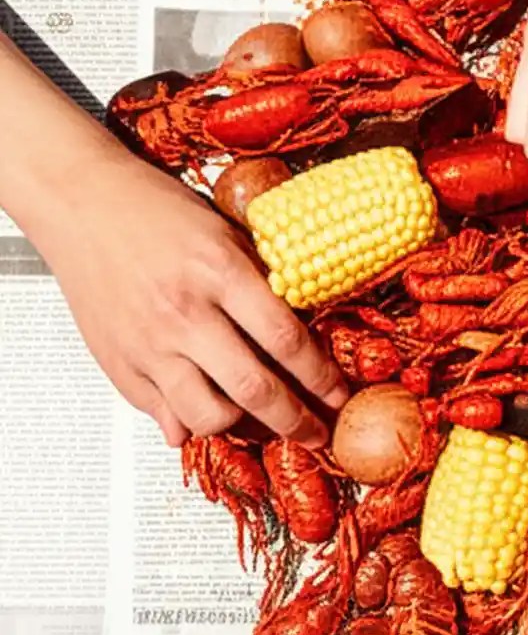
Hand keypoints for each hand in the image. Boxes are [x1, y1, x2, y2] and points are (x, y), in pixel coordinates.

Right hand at [33, 155, 346, 447]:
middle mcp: (183, 313)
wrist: (80, 201)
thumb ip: (262, 285)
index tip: (339, 395)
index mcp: (219, 272)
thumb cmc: (157, 211)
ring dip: (244, 428)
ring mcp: (147, 344)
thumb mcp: (227, 234)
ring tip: (263, 424)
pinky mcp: (118, 363)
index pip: (285, 340)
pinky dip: (191, 422)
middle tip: (316, 433)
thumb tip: (295, 335)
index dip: (320, 377)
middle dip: (296, 421)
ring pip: (207, 415)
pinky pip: (162, 413)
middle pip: (254, 389)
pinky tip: (211, 413)